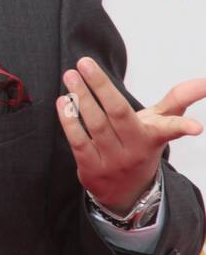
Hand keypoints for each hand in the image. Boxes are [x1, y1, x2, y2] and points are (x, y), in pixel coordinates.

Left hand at [56, 58, 205, 214]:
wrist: (125, 192)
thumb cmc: (143, 145)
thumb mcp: (162, 124)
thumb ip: (180, 98)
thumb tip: (205, 79)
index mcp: (154, 137)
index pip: (171, 130)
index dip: (184, 127)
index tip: (198, 128)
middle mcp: (135, 150)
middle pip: (118, 113)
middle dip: (101, 86)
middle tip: (84, 62)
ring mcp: (112, 161)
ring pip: (96, 126)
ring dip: (81, 98)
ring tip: (70, 75)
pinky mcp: (91, 168)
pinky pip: (78, 142)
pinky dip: (70, 121)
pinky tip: (63, 102)